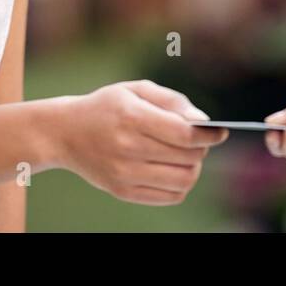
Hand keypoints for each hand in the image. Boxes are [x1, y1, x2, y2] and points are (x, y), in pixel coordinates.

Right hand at [57, 80, 228, 205]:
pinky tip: (174, 169)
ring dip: (193, 168)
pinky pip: (169, 196)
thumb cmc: (108, 106)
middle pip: (187, 158)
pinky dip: (181, 185)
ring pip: (182, 180)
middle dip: (202, 149)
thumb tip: (204, 122)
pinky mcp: (122, 191)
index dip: (209, 135)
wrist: (64, 133)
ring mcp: (124, 173)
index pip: (184, 135)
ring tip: (187, 156)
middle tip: (200, 141)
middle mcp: (127, 147)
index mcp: (131, 117)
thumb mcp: (136, 89)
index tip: (221, 131)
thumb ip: (173, 100)